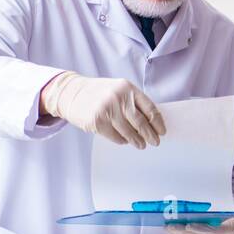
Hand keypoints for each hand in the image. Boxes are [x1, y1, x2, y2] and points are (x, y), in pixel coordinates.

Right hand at [39, 71, 164, 147]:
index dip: (157, 122)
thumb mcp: (118, 89)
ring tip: (141, 145)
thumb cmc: (99, 93)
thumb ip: (133, 101)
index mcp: (128, 88)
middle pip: (140, 122)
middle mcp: (118, 98)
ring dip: (137, 141)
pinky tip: (125, 141)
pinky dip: (122, 140)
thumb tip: (151, 122)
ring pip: (128, 132)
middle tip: (155, 142)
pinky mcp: (97, 122)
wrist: (71, 93)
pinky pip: (115, 136)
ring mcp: (107, 110)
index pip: (149, 108)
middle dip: (150, 135)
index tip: (162, 131)